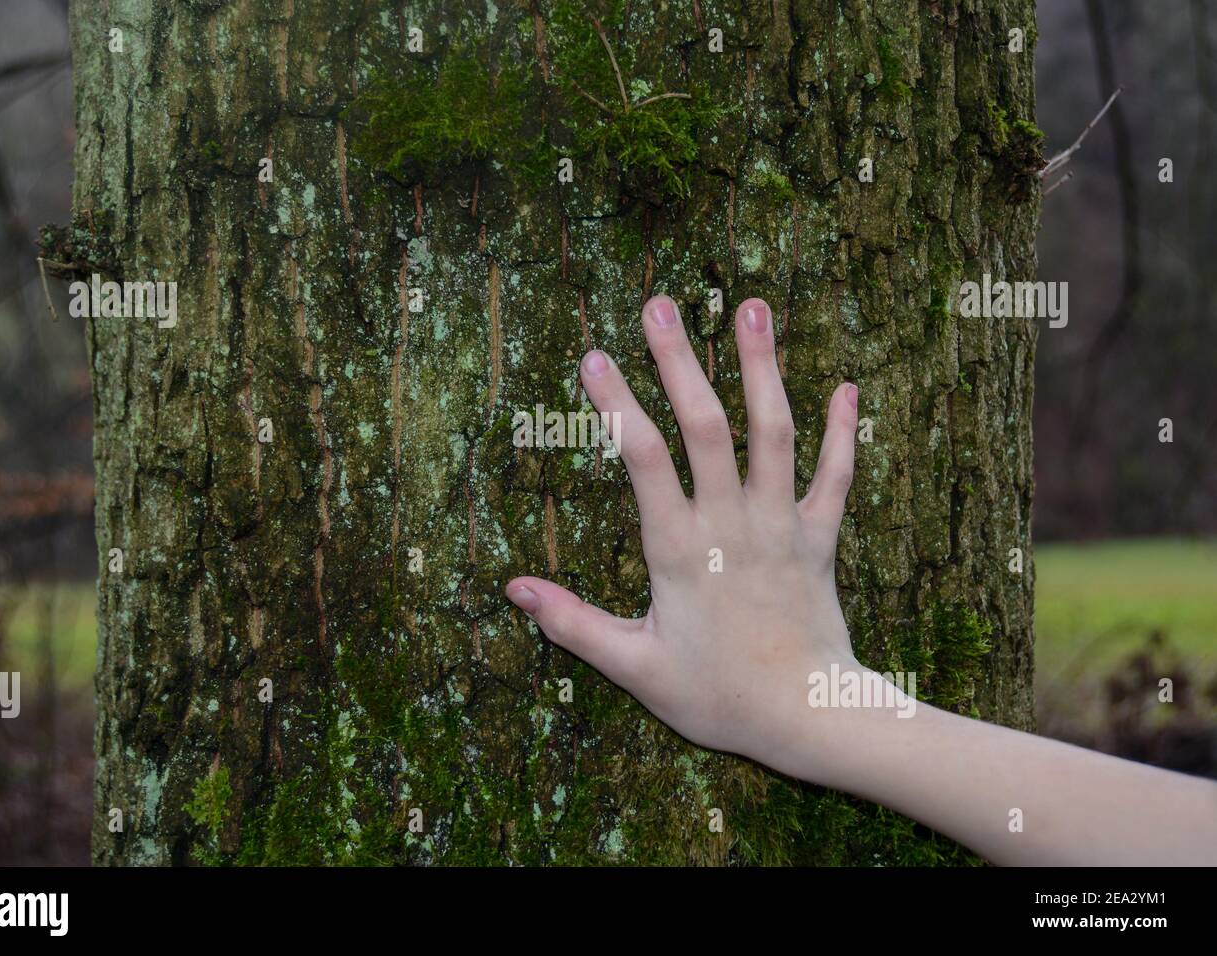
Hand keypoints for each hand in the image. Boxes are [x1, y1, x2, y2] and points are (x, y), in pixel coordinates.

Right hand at [506, 294, 863, 777]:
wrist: (810, 719)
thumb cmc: (718, 697)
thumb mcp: (634, 667)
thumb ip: (573, 624)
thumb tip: (513, 590)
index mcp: (679, 549)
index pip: (642, 459)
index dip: (616, 403)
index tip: (591, 354)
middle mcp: (731, 524)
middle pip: (705, 426)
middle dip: (680, 361)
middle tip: (659, 303)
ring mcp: (782, 526)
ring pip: (774, 433)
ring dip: (763, 368)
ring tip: (752, 305)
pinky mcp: (820, 540)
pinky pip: (837, 477)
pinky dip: (844, 433)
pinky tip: (847, 388)